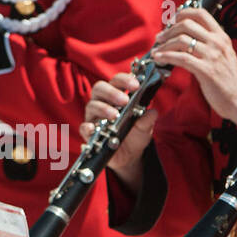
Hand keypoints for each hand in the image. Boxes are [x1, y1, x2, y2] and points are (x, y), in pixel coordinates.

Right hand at [80, 72, 155, 188]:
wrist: (129, 156)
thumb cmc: (134, 136)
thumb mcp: (145, 128)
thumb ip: (147, 120)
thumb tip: (153, 112)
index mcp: (116, 96)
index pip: (116, 81)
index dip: (124, 80)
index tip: (135, 85)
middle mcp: (102, 103)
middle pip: (99, 88)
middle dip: (111, 92)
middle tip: (124, 100)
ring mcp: (94, 117)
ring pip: (92, 105)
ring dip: (103, 108)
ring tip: (115, 115)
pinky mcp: (89, 132)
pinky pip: (84, 127)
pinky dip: (88, 127)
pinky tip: (94, 128)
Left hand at [150, 8, 236, 124]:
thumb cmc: (228, 79)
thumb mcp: (222, 54)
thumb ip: (208, 42)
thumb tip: (184, 35)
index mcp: (221, 36)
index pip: (201, 13)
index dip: (182, 14)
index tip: (170, 21)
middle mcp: (217, 43)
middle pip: (186, 25)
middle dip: (168, 30)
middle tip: (159, 38)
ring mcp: (212, 56)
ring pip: (181, 40)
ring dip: (164, 44)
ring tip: (157, 50)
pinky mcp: (206, 70)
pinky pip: (181, 58)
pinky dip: (166, 56)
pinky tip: (159, 59)